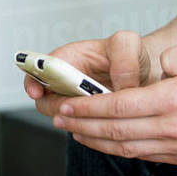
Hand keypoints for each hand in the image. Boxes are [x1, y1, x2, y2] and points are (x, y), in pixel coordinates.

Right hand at [25, 30, 154, 117]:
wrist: (143, 72)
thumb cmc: (129, 54)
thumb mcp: (128, 45)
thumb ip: (123, 61)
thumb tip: (120, 88)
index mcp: (70, 58)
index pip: (39, 68)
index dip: (33, 80)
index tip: (37, 90)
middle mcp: (67, 82)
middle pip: (45, 99)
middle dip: (58, 106)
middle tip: (76, 107)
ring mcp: (76, 103)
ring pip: (63, 117)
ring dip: (78, 119)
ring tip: (100, 114)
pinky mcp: (88, 120)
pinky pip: (81, 129)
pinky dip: (91, 130)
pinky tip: (107, 123)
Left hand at [51, 34, 176, 164]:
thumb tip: (156, 66)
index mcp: (176, 99)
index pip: (120, 106)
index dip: (89, 106)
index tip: (69, 103)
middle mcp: (174, 127)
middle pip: (116, 131)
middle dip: (83, 124)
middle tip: (59, 117)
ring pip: (126, 148)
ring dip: (95, 141)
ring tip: (74, 130)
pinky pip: (143, 155)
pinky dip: (118, 149)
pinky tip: (105, 141)